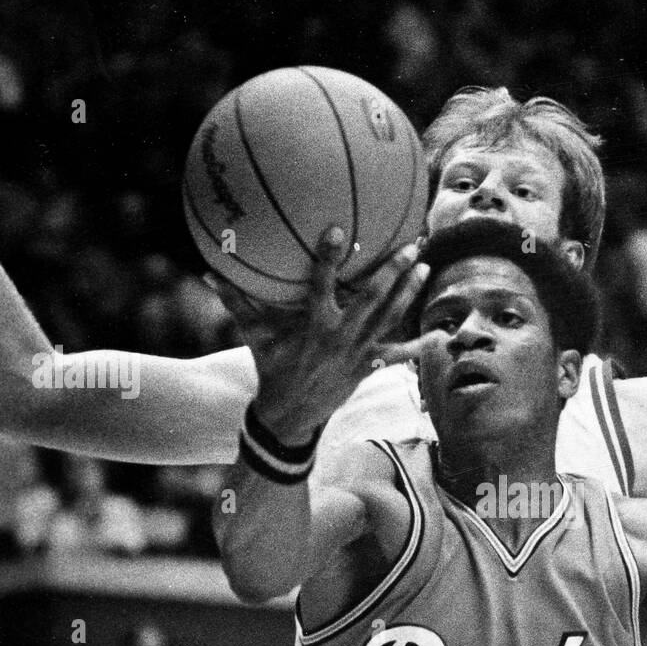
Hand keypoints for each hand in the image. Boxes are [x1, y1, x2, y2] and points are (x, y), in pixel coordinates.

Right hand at [206, 227, 442, 442]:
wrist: (290, 416)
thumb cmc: (272, 369)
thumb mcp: (255, 337)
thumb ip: (236, 303)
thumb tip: (207, 273)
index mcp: (314, 325)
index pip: (322, 284)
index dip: (329, 258)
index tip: (338, 229)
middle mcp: (341, 337)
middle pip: (373, 299)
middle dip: (393, 271)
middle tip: (412, 245)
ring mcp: (359, 352)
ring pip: (390, 319)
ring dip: (409, 293)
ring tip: (424, 267)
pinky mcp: (368, 367)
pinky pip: (397, 356)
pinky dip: (418, 348)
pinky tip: (439, 336)